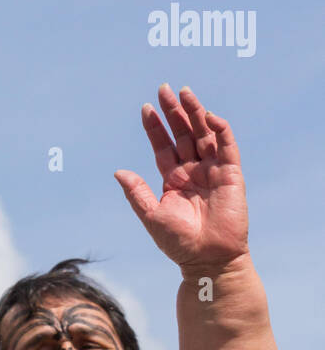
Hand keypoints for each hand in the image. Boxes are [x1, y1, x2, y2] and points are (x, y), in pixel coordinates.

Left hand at [114, 85, 247, 272]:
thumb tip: (118, 171)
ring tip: (184, 92)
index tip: (145, 108)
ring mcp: (212, 170)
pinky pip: (227, 146)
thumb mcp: (152, 216)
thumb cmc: (179, 243)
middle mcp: (192, 171)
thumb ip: (137, 193)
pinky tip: (208, 115)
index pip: (163, 146)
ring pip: (204, 134)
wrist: (208, 259)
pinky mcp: (231, 174)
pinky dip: (219, 129)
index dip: (155, 127)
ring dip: (195, 112)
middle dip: (174, 112)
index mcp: (173, 180)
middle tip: (164, 89)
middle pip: (183, 134)